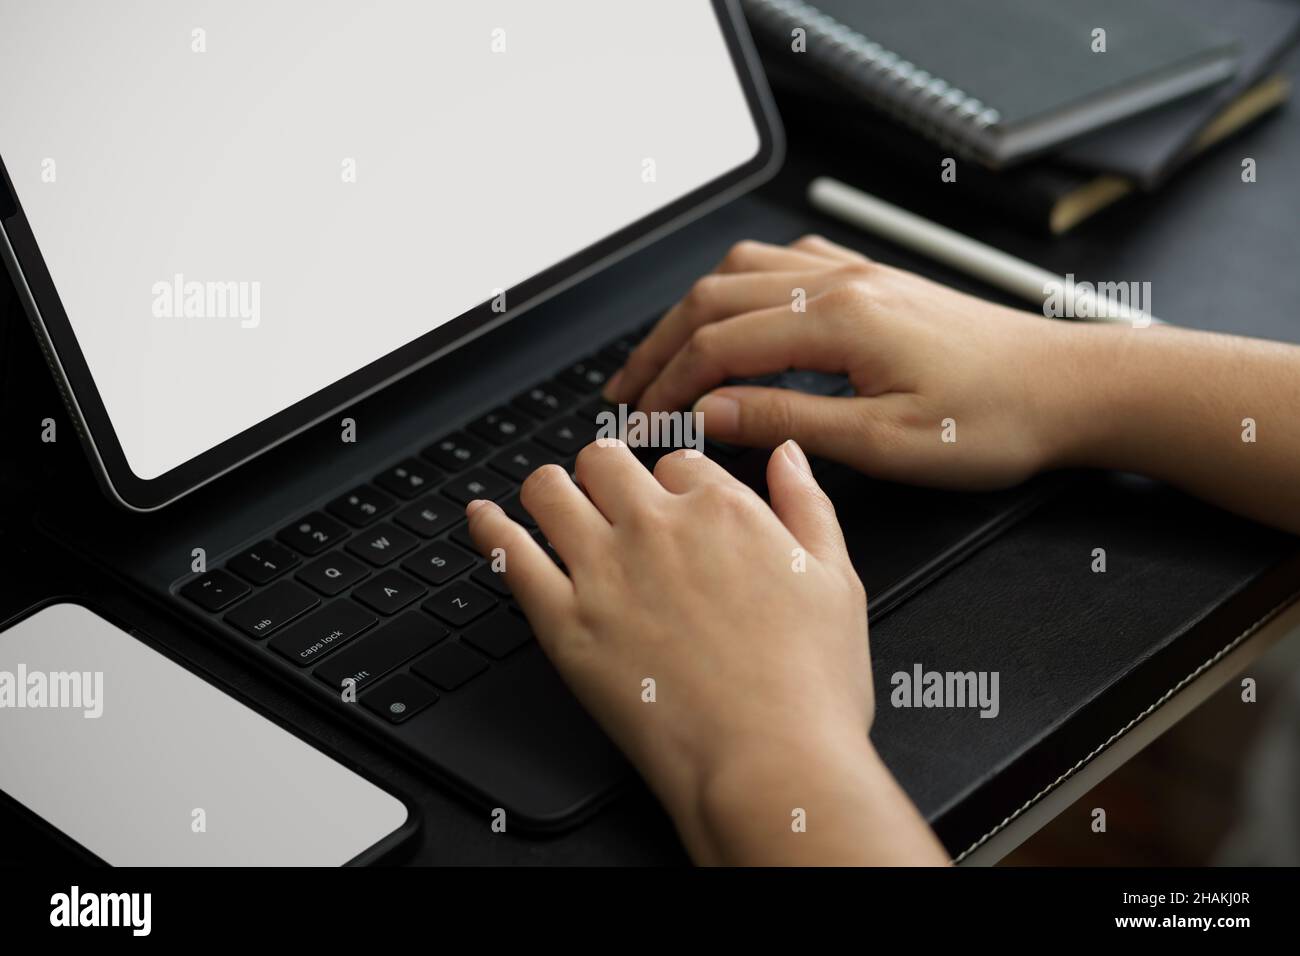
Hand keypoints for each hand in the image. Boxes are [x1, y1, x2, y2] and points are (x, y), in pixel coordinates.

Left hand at [465, 439, 946, 864]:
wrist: (767, 762)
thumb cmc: (809, 687)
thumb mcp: (836, 580)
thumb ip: (807, 505)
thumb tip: (786, 453)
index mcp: (723, 510)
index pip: (679, 461)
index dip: (673, 480)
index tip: (671, 501)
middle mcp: (656, 526)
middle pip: (607, 460)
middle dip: (606, 469)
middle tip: (608, 492)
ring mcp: (603, 570)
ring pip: (550, 490)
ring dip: (550, 487)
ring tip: (551, 497)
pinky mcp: (562, 621)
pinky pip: (509, 554)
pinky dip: (489, 528)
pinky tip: (482, 517)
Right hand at [604, 235, 1092, 490]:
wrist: (1072, 387)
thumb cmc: (995, 419)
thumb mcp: (885, 442)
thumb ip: (789, 420)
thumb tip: (711, 413)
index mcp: (840, 319)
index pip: (719, 344)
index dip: (670, 385)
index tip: (640, 422)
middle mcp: (841, 282)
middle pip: (715, 299)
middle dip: (661, 347)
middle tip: (626, 392)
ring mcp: (857, 274)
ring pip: (742, 272)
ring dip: (692, 314)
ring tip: (662, 357)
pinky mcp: (874, 281)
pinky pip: (785, 263)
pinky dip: (740, 287)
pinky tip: (735, 312)